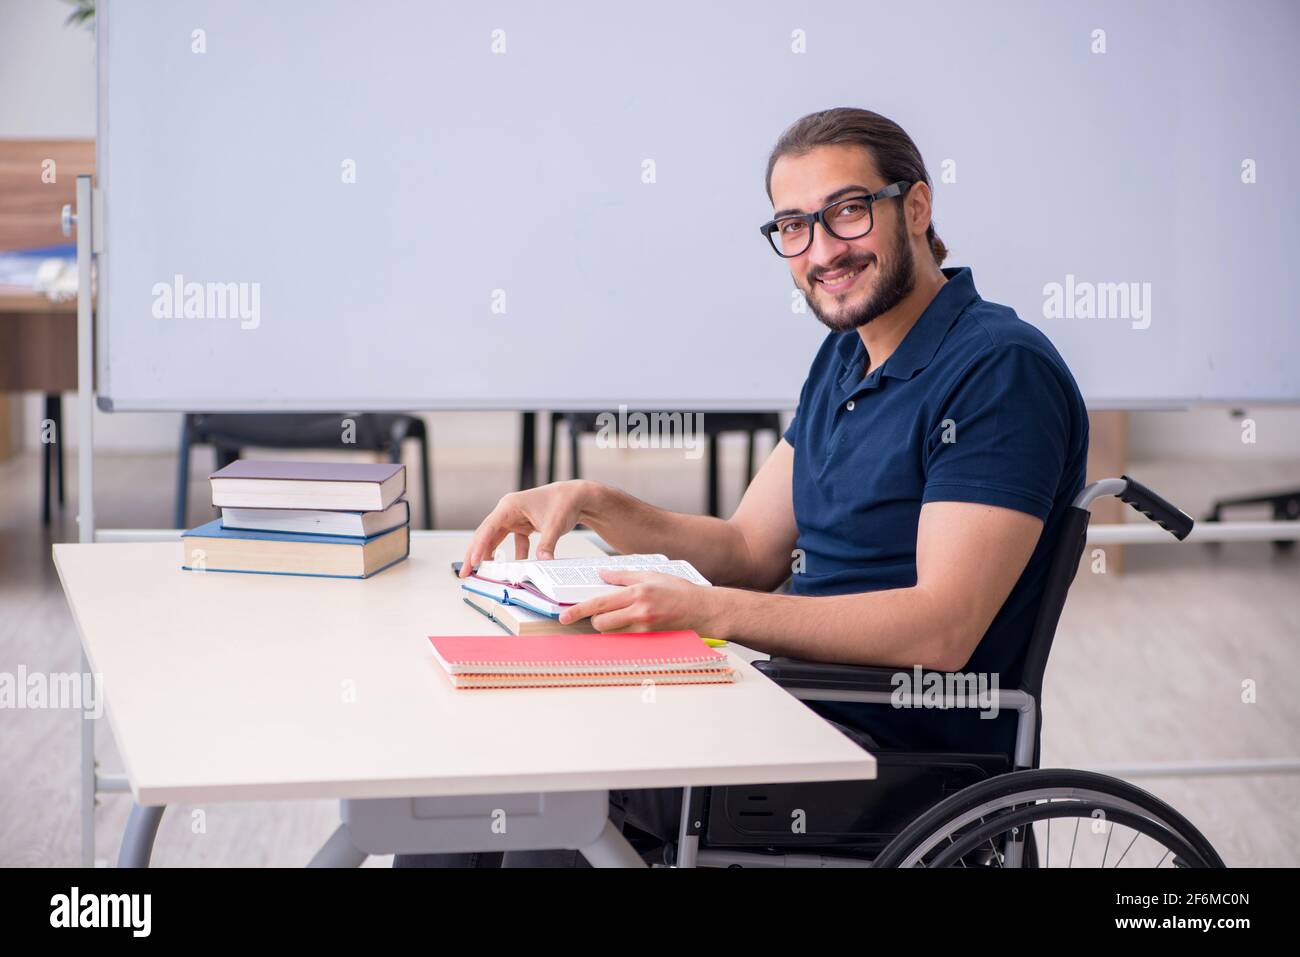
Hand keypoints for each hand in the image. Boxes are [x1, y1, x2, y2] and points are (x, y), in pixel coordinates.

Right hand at [461, 480, 595, 574]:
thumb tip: (543, 562)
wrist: (577, 496)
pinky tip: (512, 568)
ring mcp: (514, 518)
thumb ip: (546, 544)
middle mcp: (508, 511)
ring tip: (480, 572)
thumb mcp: (555, 524)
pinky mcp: (522, 525)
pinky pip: (512, 542)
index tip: (474, 562)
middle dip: (475, 554)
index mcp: (510, 505)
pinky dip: (512, 555)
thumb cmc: (564, 502)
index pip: (489, 527)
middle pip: (485, 534)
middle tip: (465, 572)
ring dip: (489, 555)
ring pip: (495, 539)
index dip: (479, 546)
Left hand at [558, 570, 719, 633]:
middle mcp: (639, 611)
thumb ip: (624, 575)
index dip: (579, 610)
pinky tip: (633, 625)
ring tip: (621, 617)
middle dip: (596, 620)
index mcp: (637, 592)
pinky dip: (623, 633)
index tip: (564, 616)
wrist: (705, 611)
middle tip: (601, 614)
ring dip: (610, 627)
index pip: (599, 603)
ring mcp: (645, 628)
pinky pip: (626, 639)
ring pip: (612, 633)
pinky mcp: (651, 639)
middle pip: (601, 623)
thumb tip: (602, 574)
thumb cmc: (680, 592)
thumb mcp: (652, 575)